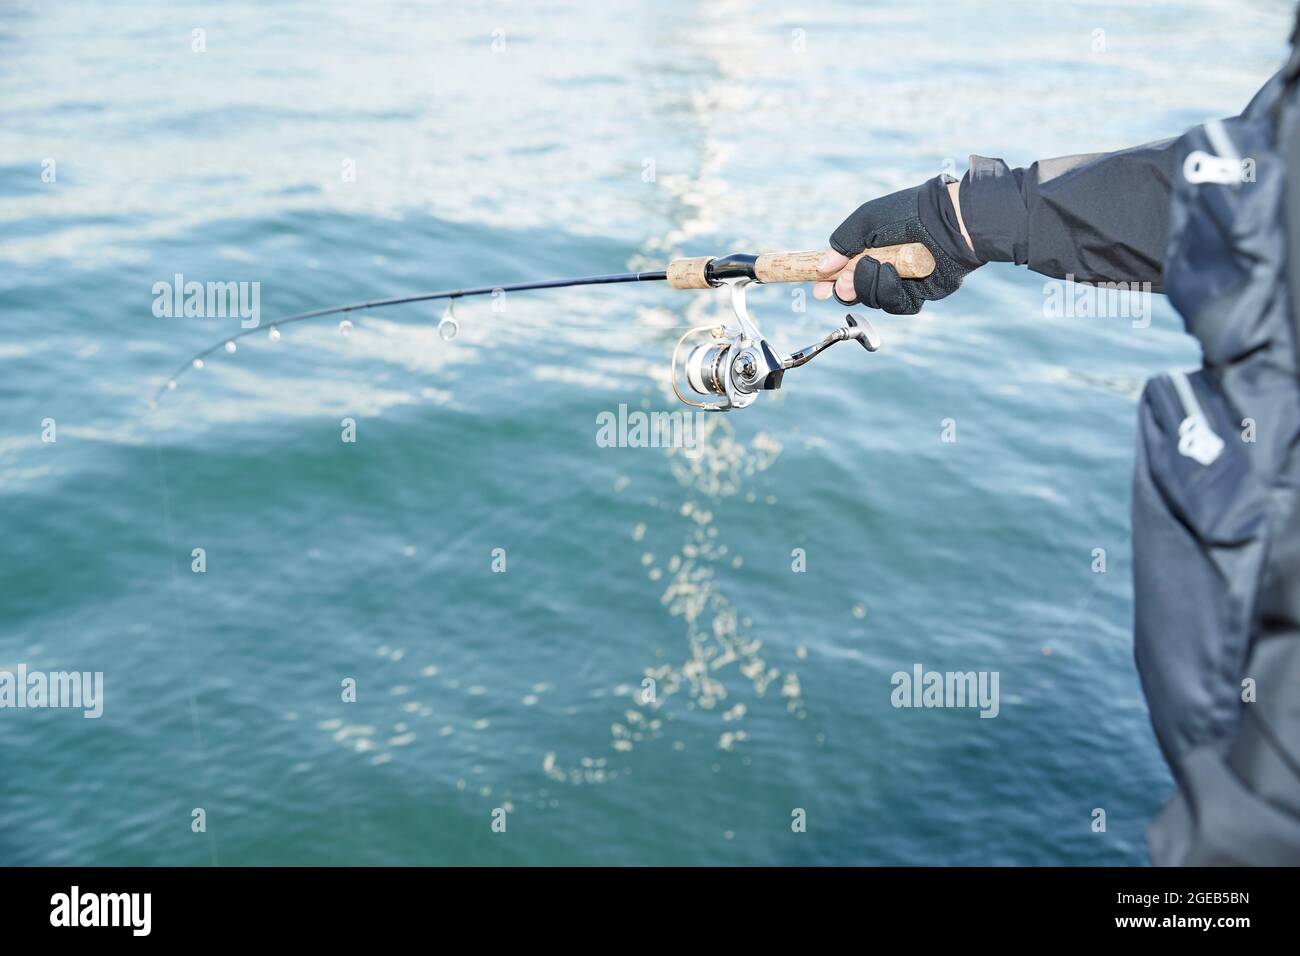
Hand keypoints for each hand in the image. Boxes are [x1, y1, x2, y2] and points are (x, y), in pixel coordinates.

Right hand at [812, 177, 981, 313]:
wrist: (949, 222)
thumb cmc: (907, 214)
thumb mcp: (866, 221)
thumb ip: (842, 242)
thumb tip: (822, 266)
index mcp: (868, 249)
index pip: (842, 271)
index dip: (828, 282)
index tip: (818, 289)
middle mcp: (882, 267)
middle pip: (854, 290)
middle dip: (846, 287)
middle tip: (843, 283)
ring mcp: (900, 282)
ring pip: (872, 299)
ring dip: (868, 285)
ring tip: (877, 265)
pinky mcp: (918, 294)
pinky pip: (895, 304)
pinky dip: (889, 291)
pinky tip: (895, 274)